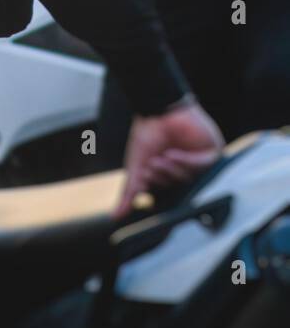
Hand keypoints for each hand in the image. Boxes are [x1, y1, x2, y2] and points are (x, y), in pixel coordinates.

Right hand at [115, 98, 223, 218]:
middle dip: (163, 176)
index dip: (156, 184)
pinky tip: (174, 152)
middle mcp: (186, 170)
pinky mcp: (212, 151)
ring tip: (163, 155)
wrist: (156, 111)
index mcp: (170, 175)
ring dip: (174, 168)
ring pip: (191, 177)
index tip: (145, 175)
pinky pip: (204, 165)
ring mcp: (200, 161)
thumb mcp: (135, 168)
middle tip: (152, 164)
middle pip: (179, 186)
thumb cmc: (146, 135)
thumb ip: (130, 194)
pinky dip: (187, 161)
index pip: (167, 191)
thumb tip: (116, 216)